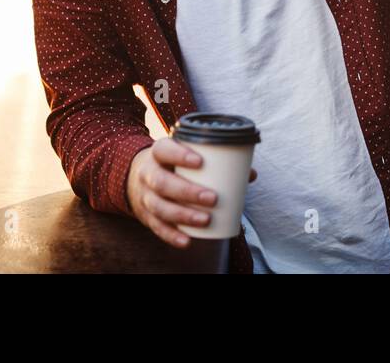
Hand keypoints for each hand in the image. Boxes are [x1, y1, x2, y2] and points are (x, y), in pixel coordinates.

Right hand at [125, 137, 257, 247]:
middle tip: (213, 198)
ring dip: (183, 215)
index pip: (164, 150)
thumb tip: (250, 174)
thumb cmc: (174, 165)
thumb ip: (216, 162)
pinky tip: (187, 240)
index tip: (200, 162)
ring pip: (159, 207)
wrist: (140, 177)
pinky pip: (156, 227)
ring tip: (206, 220)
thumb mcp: (186, 156)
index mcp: (159, 153)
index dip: (179, 155)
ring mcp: (144, 196)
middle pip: (162, 182)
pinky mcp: (145, 215)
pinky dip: (172, 235)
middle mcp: (148, 173)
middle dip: (187, 192)